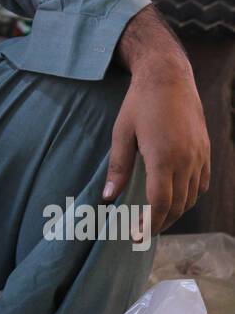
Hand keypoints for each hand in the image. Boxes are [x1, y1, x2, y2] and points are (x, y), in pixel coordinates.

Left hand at [104, 64, 210, 235]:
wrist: (168, 77)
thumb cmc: (140, 104)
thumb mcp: (122, 133)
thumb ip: (118, 167)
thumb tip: (108, 198)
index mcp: (163, 158)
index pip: (160, 204)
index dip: (149, 225)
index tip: (137, 236)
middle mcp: (185, 160)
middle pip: (178, 205)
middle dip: (161, 222)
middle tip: (144, 231)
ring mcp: (199, 155)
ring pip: (192, 196)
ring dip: (177, 211)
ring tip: (158, 217)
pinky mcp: (205, 149)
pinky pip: (202, 182)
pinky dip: (191, 195)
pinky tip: (178, 197)